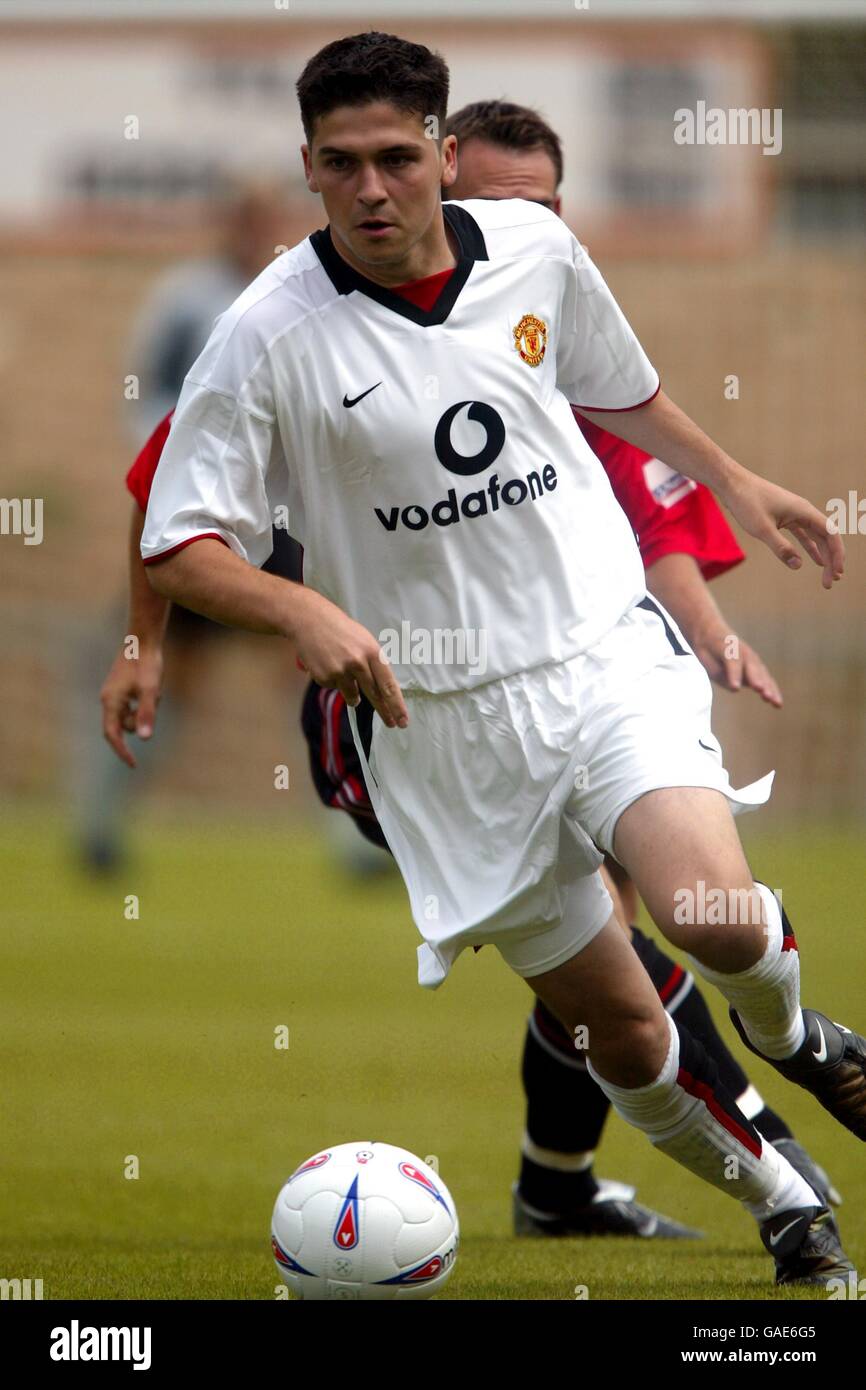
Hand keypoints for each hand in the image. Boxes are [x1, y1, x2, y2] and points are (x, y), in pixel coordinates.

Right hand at [101, 642, 163, 767]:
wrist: (142, 640)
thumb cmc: (146, 664)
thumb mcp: (151, 690)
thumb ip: (146, 714)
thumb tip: (144, 739)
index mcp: (111, 702)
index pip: (112, 735)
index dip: (122, 751)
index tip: (134, 765)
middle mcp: (108, 699)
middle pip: (122, 726)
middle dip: (139, 722)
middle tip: (154, 702)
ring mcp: (114, 694)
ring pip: (130, 715)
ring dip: (145, 710)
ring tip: (156, 691)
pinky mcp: (121, 689)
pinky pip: (133, 705)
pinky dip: (144, 703)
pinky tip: (154, 688)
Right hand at [289, 589, 408, 728]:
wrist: (310, 621)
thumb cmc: (341, 631)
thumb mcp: (365, 641)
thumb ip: (374, 664)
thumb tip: (382, 691)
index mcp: (373, 652)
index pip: (388, 685)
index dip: (396, 705)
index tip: (403, 720)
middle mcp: (359, 663)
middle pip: (375, 695)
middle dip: (385, 711)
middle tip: (393, 724)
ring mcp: (341, 671)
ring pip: (353, 695)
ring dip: (352, 693)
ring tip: (344, 670)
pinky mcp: (325, 677)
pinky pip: (334, 688)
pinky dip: (333, 680)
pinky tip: (327, 663)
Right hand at [689, 619, 782, 707]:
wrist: (704, 634)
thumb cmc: (716, 657)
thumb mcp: (724, 675)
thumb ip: (732, 681)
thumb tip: (737, 687)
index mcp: (753, 668)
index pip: (766, 681)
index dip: (773, 692)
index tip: (778, 705)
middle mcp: (750, 660)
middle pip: (761, 676)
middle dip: (767, 688)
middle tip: (772, 700)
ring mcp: (740, 653)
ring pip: (751, 668)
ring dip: (755, 679)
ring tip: (759, 689)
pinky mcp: (728, 650)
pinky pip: (733, 663)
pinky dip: (734, 675)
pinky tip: (734, 687)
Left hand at [724, 473, 843, 589]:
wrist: (732, 483)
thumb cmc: (746, 502)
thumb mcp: (762, 528)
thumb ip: (780, 547)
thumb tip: (798, 565)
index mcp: (804, 511)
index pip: (831, 534)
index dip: (837, 554)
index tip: (836, 573)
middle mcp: (803, 511)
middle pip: (826, 537)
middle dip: (831, 559)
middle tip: (829, 583)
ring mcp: (794, 513)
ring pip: (816, 536)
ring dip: (822, 554)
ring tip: (827, 575)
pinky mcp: (784, 516)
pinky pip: (803, 533)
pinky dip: (809, 547)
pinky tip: (812, 560)